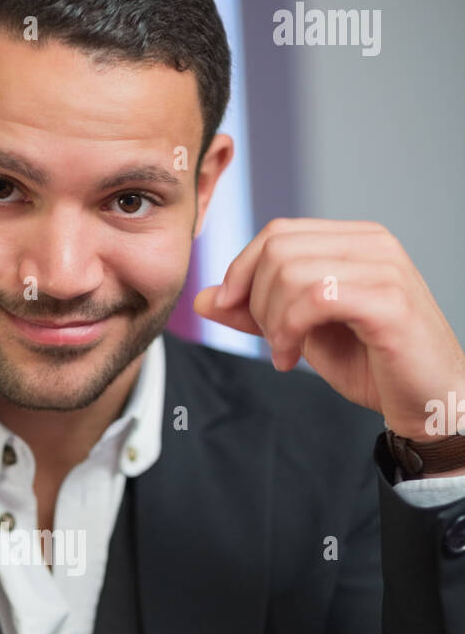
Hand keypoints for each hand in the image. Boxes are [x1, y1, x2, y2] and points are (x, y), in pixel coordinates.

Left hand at [194, 218, 464, 444]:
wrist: (428, 401)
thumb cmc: (373, 366)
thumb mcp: (304, 334)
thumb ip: (257, 312)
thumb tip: (206, 298)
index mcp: (354, 241)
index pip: (278, 233)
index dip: (241, 271)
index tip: (230, 311)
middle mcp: (372, 244)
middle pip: (278, 248)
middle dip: (255, 300)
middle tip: (270, 340)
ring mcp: (384, 268)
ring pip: (291, 271)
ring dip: (272, 321)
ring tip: (284, 353)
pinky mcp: (389, 301)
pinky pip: (315, 297)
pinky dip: (289, 330)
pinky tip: (291, 358)